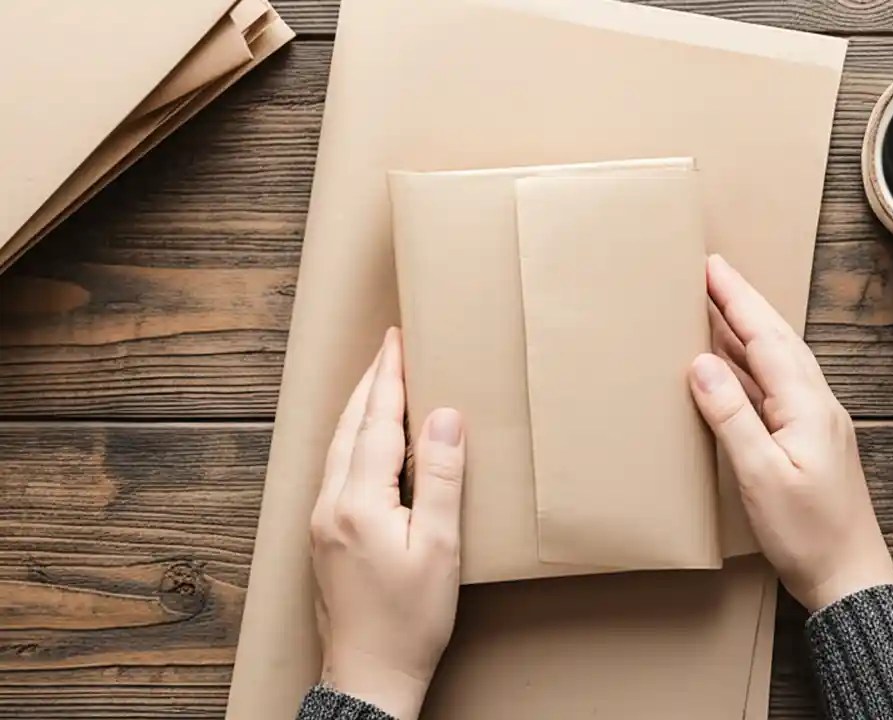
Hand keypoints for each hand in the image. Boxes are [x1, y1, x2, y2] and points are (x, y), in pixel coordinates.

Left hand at [310, 327, 465, 718]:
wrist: (369, 677)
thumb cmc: (410, 621)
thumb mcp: (439, 549)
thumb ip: (440, 479)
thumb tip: (444, 418)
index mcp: (358, 503)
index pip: (377, 423)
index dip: (390, 379)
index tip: (398, 340)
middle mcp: (329, 506)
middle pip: (349, 429)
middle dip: (371, 385)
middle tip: (390, 350)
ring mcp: (321, 523)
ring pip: (338, 449)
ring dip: (359, 412)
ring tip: (380, 385)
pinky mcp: (323, 539)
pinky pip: (336, 472)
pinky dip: (354, 442)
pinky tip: (368, 443)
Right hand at [688, 255, 892, 611]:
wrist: (850, 578)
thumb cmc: (808, 534)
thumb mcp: (760, 476)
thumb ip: (731, 416)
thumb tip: (702, 365)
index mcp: (808, 405)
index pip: (765, 338)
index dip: (736, 300)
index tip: (709, 268)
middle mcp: (818, 405)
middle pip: (776, 340)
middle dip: (743, 303)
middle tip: (712, 273)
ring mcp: (817, 424)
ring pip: (779, 362)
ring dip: (748, 331)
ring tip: (718, 308)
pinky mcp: (811, 443)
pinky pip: (779, 388)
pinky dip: (753, 368)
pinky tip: (735, 370)